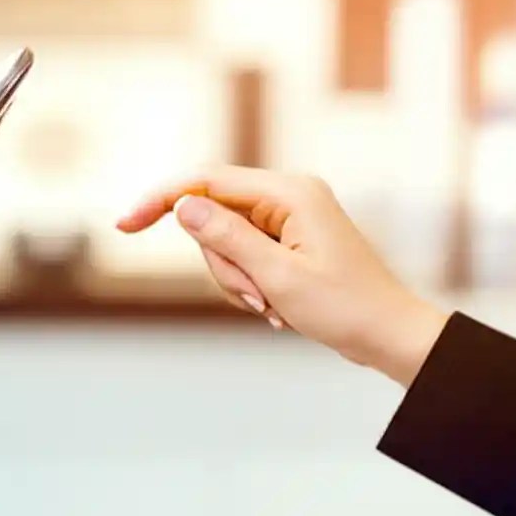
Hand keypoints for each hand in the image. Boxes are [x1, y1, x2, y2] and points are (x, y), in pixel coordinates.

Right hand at [117, 165, 448, 387]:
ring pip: (224, 242)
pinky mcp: (288, 239)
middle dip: (220, 264)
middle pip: (212, 217)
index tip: (126, 224)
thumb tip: (183, 206)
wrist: (389, 335)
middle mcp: (287, 195)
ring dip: (236, 280)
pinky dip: (248, 285)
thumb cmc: (345, 307)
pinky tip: (277, 307)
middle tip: (255, 297)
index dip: (162, 199)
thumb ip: (226, 237)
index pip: (206, 180)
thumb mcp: (277, 276)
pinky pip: (243, 256)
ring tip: (271, 306)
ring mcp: (288, 217)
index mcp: (288, 192)